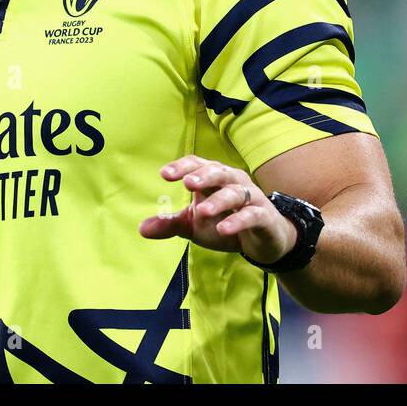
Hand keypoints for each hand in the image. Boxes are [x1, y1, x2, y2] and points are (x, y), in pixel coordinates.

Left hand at [138, 155, 297, 264]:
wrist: (265, 240)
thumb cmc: (226, 223)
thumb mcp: (194, 226)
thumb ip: (170, 224)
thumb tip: (141, 229)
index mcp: (214, 179)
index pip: (197, 165)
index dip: (182, 167)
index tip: (164, 174)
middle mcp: (233, 182)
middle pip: (219, 171)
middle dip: (204, 175)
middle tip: (188, 183)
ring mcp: (251, 198)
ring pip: (236, 192)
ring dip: (220, 200)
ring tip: (203, 211)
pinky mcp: (264, 217)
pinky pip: (252, 215)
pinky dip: (238, 221)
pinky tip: (224, 229)